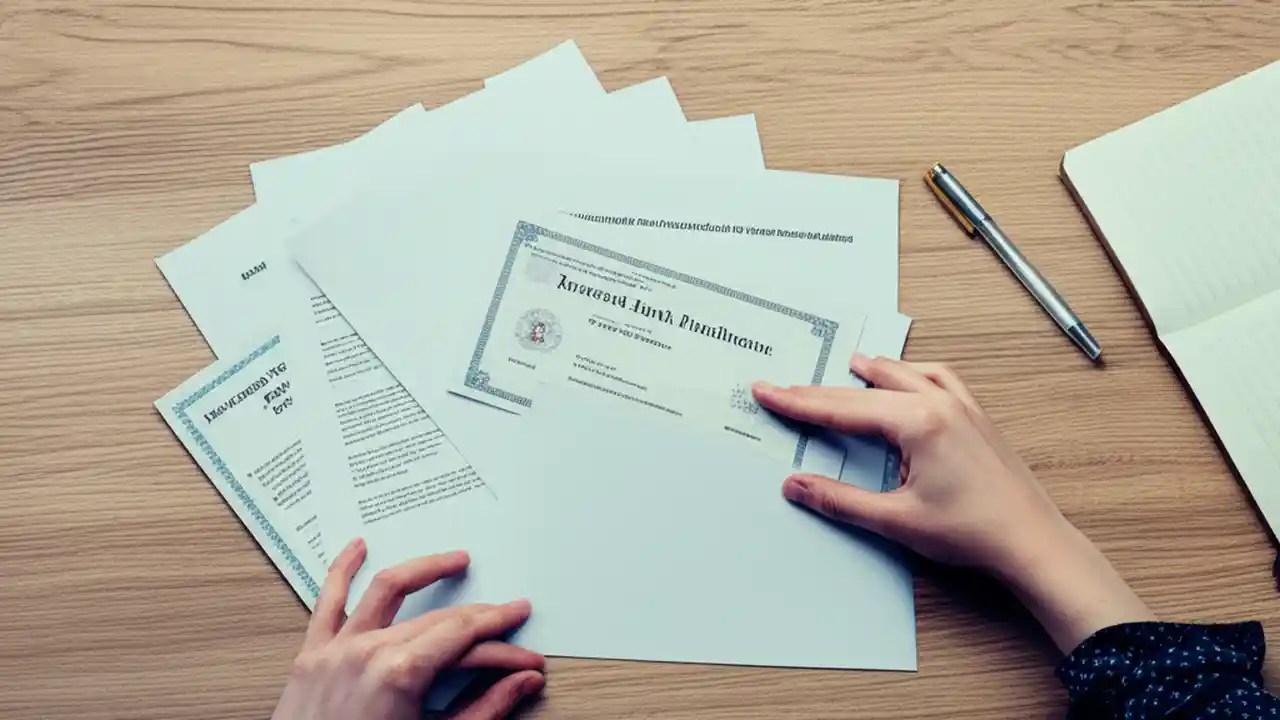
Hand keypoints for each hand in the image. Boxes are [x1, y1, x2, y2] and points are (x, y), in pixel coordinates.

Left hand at [271, 540, 544, 719]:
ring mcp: (336, 650)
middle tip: (510, 619)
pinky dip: (342, 569)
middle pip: (439, 620)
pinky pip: (326, 602)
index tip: (524, 642)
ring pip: (387, 589)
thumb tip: (522, 683)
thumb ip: (484, 709)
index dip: (501, 635)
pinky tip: (358, 547)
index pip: (466, 638)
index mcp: (400, 674)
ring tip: (455, 560)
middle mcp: (368, 651)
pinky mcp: (310, 656)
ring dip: (425, 569)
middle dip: (482, 619)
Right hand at [754, 354, 1153, 651]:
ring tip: (850, 365)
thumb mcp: (895, 519)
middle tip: (787, 389)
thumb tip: (797, 485)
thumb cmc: (974, 531)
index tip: (768, 392)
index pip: (841, 408)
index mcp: (917, 422)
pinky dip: (915, 373)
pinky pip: (940, 379)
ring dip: (873, 371)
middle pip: (865, 390)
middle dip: (822, 391)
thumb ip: (839, 500)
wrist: (1032, 541)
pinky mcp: (976, 417)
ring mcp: (961, 407)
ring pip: (905, 374)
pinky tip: (909, 377)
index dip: (798, 402)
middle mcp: (939, 404)